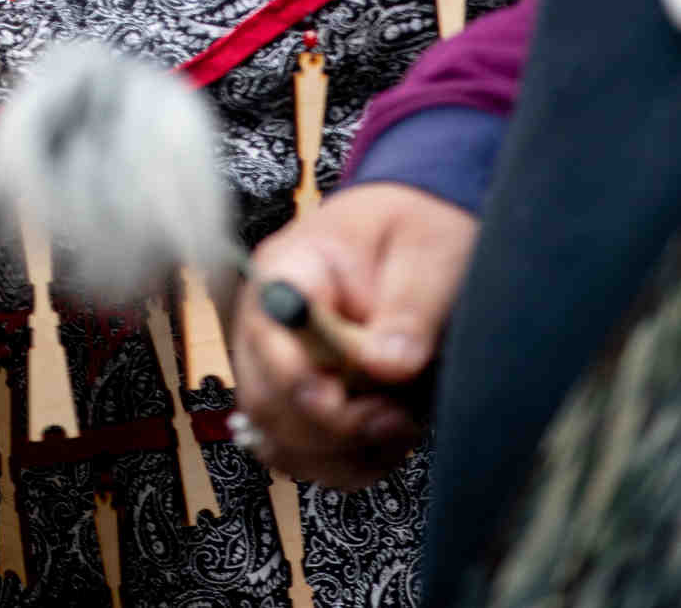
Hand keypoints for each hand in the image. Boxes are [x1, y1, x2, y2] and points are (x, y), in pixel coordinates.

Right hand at [231, 183, 477, 487]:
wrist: (419, 227)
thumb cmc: (418, 228)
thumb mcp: (428, 254)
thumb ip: (408, 310)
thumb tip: (387, 368)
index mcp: (288, 271)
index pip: (267, 338)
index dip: (309, 386)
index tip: (371, 403)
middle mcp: (267, 320)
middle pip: (265, 401)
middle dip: (335, 429)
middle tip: (396, 415)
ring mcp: (277, 361)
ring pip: (278, 440)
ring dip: (343, 454)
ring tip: (397, 424)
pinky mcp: (298, 395)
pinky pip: (301, 456)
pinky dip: (346, 465)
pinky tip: (386, 438)